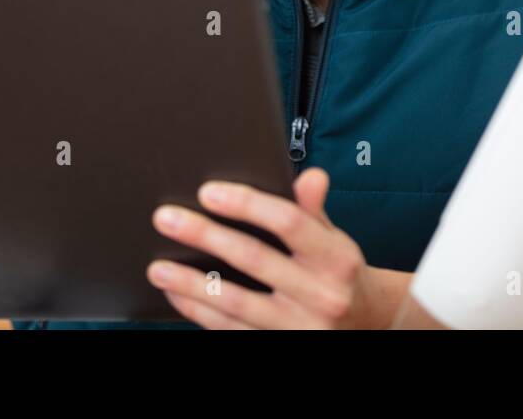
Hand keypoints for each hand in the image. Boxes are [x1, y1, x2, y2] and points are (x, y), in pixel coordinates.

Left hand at [146, 167, 382, 328]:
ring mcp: (299, 326)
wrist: (364, 324)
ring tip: (158, 267)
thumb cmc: (338, 272)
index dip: (247, 204)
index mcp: (336, 258)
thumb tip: (311, 175)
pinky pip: (230, 329)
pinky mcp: (280, 346)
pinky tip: (178, 295)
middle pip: (253, 258)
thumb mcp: (336, 238)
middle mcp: (321, 294)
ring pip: (234, 302)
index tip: (208, 192)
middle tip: (167, 219)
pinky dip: (199, 312)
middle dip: (205, 236)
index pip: (289, 222)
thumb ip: (314, 209)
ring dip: (191, 283)